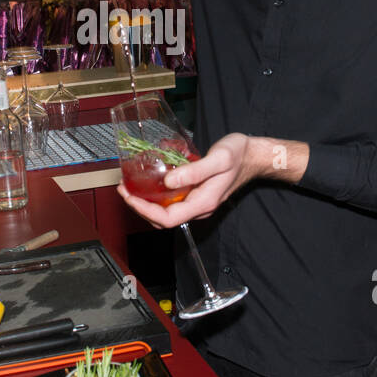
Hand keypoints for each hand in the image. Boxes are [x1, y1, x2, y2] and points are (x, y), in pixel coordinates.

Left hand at [117, 133, 255, 227]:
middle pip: (163, 220)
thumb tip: (168, 182)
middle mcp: (199, 207)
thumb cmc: (239, 155)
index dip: (145, 211)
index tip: (129, 197)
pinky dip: (156, 196)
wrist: (253, 156)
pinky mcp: (196, 195)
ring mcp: (197, 203)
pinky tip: (149, 183)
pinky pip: (172, 203)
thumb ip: (194, 171)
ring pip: (166, 213)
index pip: (168, 219)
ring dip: (146, 203)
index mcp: (203, 203)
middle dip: (140, 208)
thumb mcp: (218, 159)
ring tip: (131, 187)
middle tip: (124, 189)